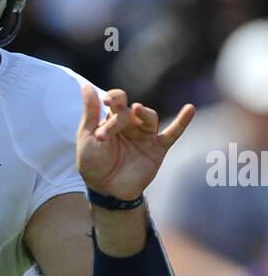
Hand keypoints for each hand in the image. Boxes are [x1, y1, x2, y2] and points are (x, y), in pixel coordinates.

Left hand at [78, 85, 195, 201]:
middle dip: (118, 120)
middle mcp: (131, 124)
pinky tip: (190, 109)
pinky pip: (172, 133)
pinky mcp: (157, 149)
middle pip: (130, 111)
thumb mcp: (87, 137)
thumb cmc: (93, 163)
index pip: (117, 101)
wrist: (106, 190)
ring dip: (144, 113)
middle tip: (104, 135)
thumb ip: (90, 113)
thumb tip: (86, 85)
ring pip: (150, 117)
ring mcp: (145, 136)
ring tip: (137, 109)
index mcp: (113, 119)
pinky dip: (182, 122)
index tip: (107, 101)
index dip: (114, 97)